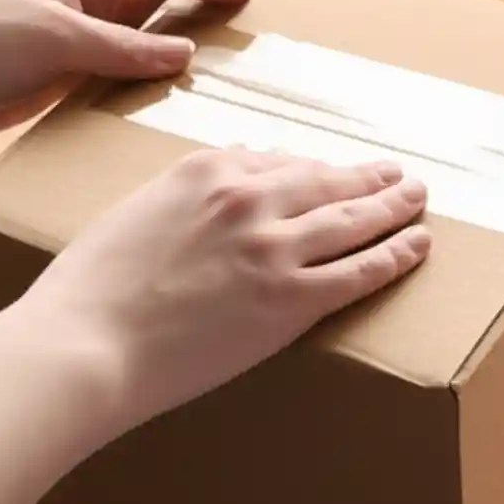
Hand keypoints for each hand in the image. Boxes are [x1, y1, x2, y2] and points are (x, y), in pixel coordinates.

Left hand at [0, 0, 249, 140]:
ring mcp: (79, 30)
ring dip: (179, 37)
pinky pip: (126, 66)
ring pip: (144, 30)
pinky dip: (153, 72)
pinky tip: (180, 83)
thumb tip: (184, 54)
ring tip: (226, 46)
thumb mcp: (60, 37)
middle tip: (246, 5)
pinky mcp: (72, 69)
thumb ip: (126, 46)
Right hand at [16, 148, 431, 432]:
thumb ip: (182, 193)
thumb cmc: (91, 288)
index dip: (313, 170)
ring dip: (394, 207)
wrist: (86, 342)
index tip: (330, 174)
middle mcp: (249, 198)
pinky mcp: (292, 299)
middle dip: (367, 177)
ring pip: (354, 218)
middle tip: (396, 176)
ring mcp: (274, 248)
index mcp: (205, 171)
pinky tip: (417, 247)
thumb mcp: (133, 212)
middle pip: (326, 181)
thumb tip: (219, 178)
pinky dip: (396, 256)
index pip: (278, 162)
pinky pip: (360, 270)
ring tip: (417, 201)